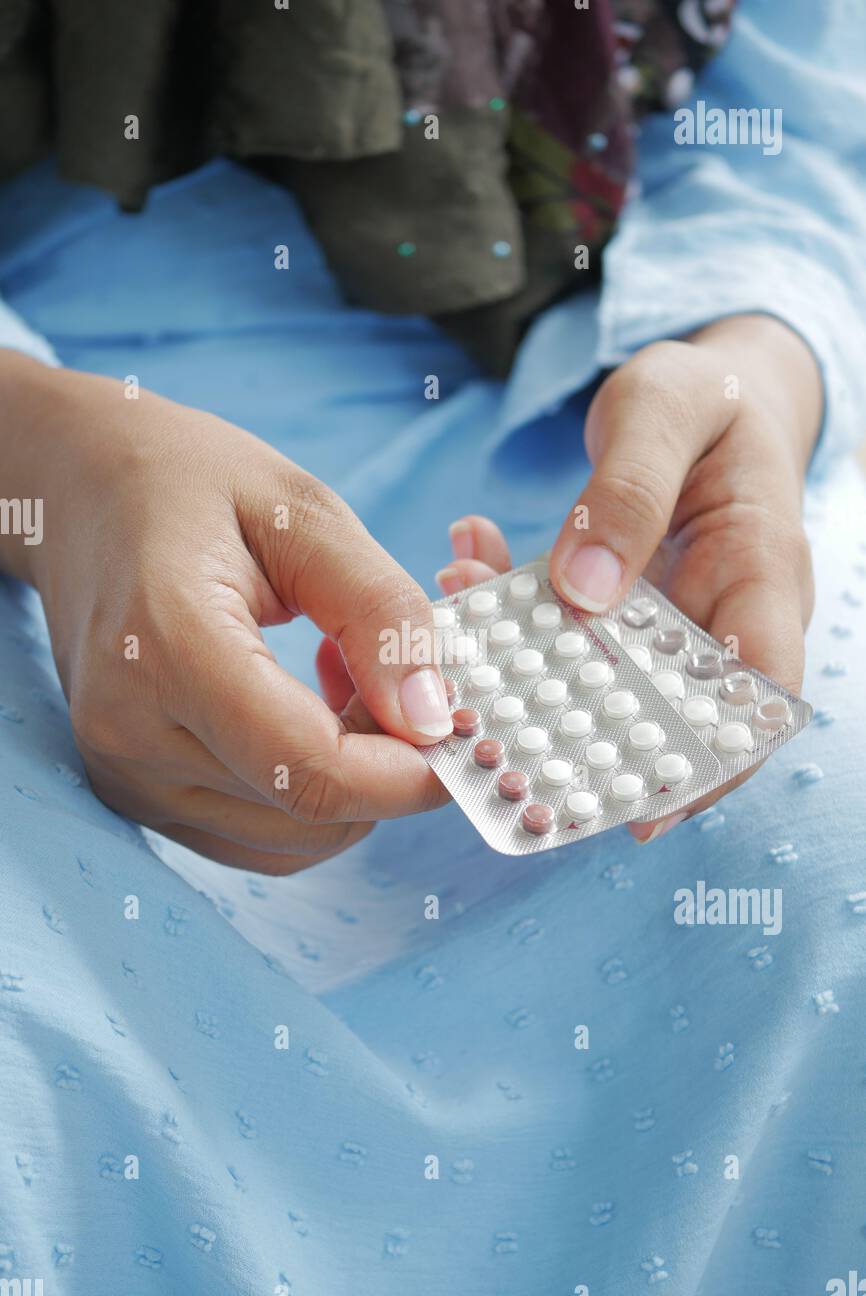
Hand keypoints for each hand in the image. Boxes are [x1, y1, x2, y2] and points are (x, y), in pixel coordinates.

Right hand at [0, 351, 449, 872]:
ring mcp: (126, 775)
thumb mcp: (303, 511)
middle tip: (402, 674)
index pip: (310, 770)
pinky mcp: (135, 794)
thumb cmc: (186, 481)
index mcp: (168, 647)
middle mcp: (132, 733)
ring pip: (295, 837)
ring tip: (344, 678)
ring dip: (353, 778)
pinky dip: (311, 793)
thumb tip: (435, 720)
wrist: (76, 495)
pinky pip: (261, 837)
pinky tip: (307, 713)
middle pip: (312, 812)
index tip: (465, 721)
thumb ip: (378, 613)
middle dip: (389, 763)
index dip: (410, 770)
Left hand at [436, 315, 821, 840]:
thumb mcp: (665, 411)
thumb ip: (628, 492)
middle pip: (670, 709)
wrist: (707, 388)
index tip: (642, 808)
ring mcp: (672, 618)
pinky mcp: (625, 608)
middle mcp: (722, 612)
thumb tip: (584, 592)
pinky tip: (465, 570)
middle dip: (584, 729)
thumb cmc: (703, 396)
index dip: (713, 765)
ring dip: (527, 662)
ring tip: (458, 614)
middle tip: (499, 736)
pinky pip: (570, 630)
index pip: (759, 695)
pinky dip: (514, 609)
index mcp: (761, 572)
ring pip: (603, 674)